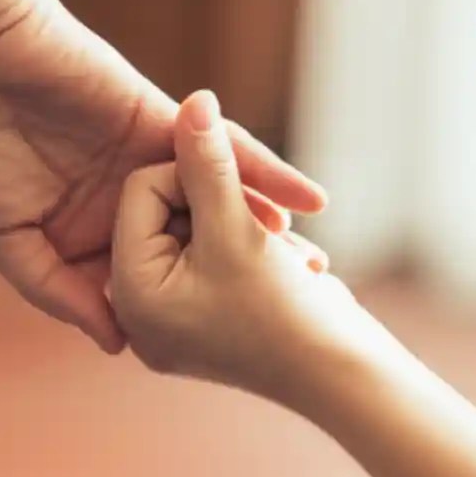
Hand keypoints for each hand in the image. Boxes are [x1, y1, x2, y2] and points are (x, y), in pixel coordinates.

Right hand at [0, 0, 326, 352]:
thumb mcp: (1, 235)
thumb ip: (56, 287)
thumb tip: (114, 338)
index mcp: (75, 229)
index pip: (138, 280)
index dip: (180, 314)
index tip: (228, 350)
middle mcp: (116, 196)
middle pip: (190, 245)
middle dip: (237, 277)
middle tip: (294, 312)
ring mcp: (142, 156)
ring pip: (214, 202)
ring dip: (264, 232)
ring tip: (316, 267)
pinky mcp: (162, 118)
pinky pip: (223, 149)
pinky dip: (266, 172)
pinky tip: (309, 200)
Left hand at [110, 91, 366, 394]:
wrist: (347, 379)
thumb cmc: (287, 311)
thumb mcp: (238, 224)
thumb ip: (208, 160)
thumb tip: (194, 97)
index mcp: (128, 294)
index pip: (141, 189)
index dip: (192, 177)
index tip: (240, 204)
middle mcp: (136, 309)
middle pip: (161, 207)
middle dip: (218, 204)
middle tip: (268, 231)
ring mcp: (168, 317)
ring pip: (193, 226)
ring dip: (242, 223)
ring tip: (284, 258)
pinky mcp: (201, 317)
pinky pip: (210, 255)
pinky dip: (249, 248)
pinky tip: (291, 268)